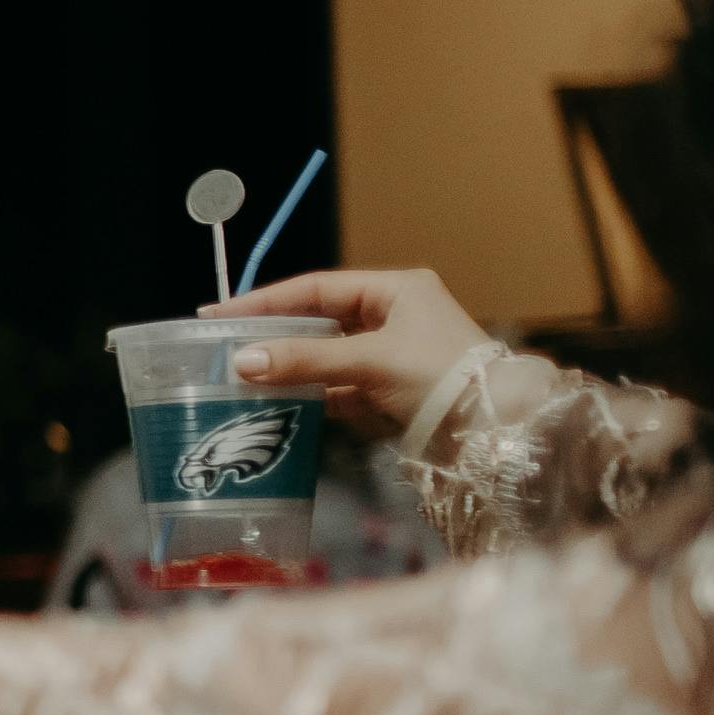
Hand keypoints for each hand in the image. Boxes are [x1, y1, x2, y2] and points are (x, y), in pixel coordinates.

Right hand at [209, 268, 491, 443]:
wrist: (495, 426)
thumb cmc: (440, 375)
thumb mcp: (369, 360)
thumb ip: (305, 360)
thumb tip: (241, 361)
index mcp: (395, 291)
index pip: (316, 288)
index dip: (266, 301)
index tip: (218, 313)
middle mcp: (393, 317)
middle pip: (319, 321)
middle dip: (275, 335)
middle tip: (224, 345)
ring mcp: (391, 355)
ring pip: (326, 356)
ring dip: (290, 368)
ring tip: (244, 377)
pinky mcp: (390, 390)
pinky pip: (339, 386)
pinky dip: (311, 394)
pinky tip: (281, 403)